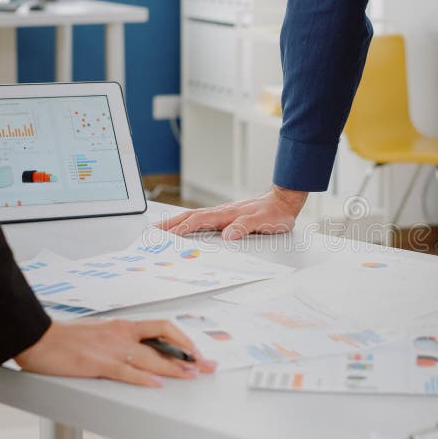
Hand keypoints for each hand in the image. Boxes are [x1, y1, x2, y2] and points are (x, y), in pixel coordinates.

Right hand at [14, 319, 216, 387]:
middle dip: (189, 355)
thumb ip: (120, 341)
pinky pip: (127, 371)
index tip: (196, 352)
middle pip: (165, 341)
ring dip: (174, 367)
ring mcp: (112, 348)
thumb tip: (140, 351)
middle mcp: (122, 334)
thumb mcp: (100, 334)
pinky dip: (145, 378)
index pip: (163, 327)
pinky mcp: (98, 363)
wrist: (38, 338)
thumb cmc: (66, 338)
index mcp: (123, 326)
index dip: (183, 339)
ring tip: (191, 375)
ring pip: (151, 357)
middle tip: (207, 365)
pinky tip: (158, 383)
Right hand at [158, 186, 307, 239]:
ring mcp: (222, 214)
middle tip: (154, 230)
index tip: (168, 234)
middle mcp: (222, 212)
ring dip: (178, 222)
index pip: (199, 220)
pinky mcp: (226, 216)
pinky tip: (186, 226)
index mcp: (226, 214)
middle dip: (172, 223)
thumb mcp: (262, 222)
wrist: (283, 203)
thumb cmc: (274, 213)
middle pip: (191, 216)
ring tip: (162, 228)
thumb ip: (245, 227)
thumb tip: (228, 235)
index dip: (183, 228)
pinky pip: (203, 219)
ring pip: (195, 216)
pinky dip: (190, 222)